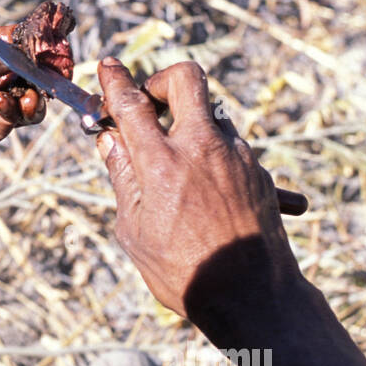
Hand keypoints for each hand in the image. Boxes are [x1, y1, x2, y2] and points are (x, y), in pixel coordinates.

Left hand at [0, 29, 42, 225]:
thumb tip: (13, 49)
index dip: (22, 36)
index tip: (54, 33)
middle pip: (5, 67)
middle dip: (34, 64)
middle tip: (59, 65)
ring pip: (9, 95)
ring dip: (27, 91)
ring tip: (33, 94)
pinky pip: (2, 125)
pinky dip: (16, 115)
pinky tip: (16, 109)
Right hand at [93, 57, 302, 322]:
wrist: (253, 298)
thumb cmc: (184, 271)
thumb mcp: (135, 230)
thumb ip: (123, 178)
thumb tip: (111, 141)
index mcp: (161, 163)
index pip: (132, 103)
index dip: (115, 80)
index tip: (107, 67)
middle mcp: (202, 148)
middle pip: (186, 79)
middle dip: (162, 82)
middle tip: (150, 105)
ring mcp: (237, 157)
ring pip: (212, 116)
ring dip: (190, 128)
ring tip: (176, 166)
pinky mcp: (258, 173)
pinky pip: (232, 151)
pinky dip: (214, 159)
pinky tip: (207, 192)